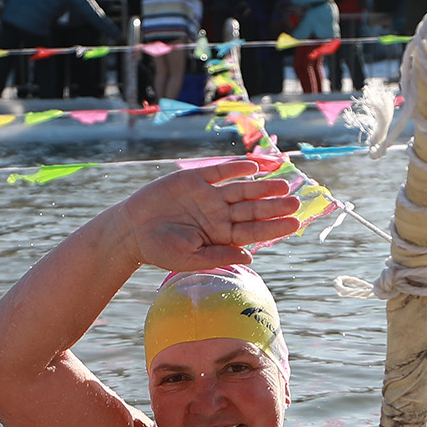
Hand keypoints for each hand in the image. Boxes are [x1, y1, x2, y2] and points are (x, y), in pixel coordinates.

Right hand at [103, 157, 298, 271]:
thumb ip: (219, 257)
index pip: (253, 231)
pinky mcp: (194, 178)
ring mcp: (208, 195)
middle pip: (252, 208)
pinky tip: (254, 167)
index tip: (295, 224)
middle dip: (274, 205)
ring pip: (241, 189)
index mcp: (220, 236)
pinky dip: (236, 168)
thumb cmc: (159, 250)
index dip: (274, 227)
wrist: (130, 230)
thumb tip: (251, 257)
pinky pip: (220, 172)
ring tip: (283, 184)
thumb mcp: (190, 259)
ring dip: (262, 186)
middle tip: (296, 202)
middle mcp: (218, 214)